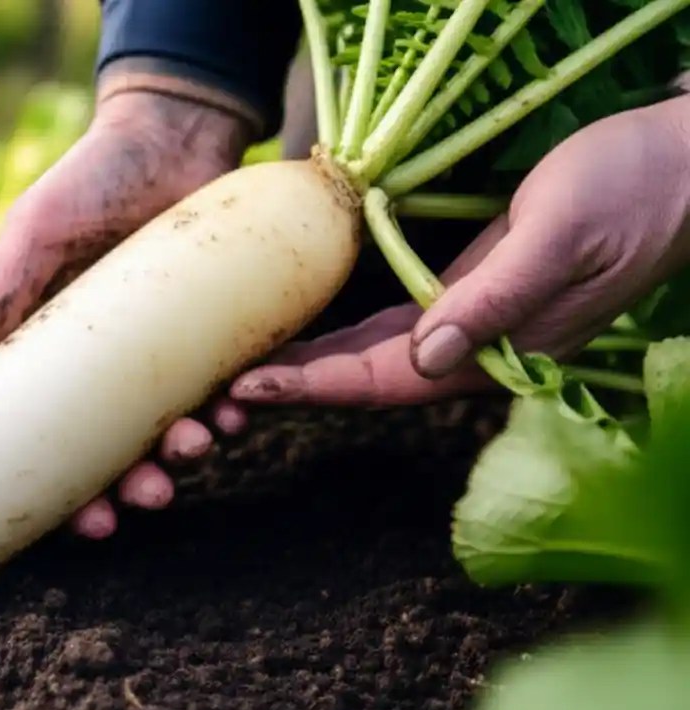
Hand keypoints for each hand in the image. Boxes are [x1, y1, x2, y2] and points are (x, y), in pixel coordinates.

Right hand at [0, 85, 253, 538]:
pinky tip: (237, 405)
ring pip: (184, 424)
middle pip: (129, 449)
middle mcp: (121, 365)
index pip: (67, 440)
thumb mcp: (36, 231)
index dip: (77, 494)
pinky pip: (235, 380)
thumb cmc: (90, 178)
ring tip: (199, 442)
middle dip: (140, 486)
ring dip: (191, 450)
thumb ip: (3, 291)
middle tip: (152, 496)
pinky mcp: (225, 326)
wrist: (172, 131)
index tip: (90, 528)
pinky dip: (238, 401)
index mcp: (65, 355)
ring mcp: (175, 349)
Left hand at [92, 93, 689, 538]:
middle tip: (214, 390)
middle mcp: (472, 349)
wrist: (679, 171)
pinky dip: (337, 328)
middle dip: (291, 387)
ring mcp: (467, 323)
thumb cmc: (627, 193)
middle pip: (363, 381)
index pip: (385, 382)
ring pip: (368, 356)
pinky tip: (294, 325)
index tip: (249, 386)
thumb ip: (495, 300)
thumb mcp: (560, 237)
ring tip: (233, 366)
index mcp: (495, 349)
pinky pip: (387, 320)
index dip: (314, 387)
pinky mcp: (464, 291)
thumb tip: (424, 359)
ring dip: (304, 364)